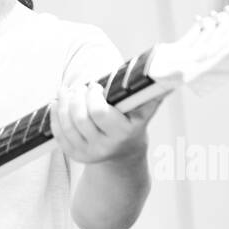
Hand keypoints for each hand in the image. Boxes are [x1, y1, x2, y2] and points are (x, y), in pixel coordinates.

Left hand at [48, 81, 166, 164]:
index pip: (99, 112)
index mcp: (124, 133)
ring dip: (63, 103)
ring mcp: (88, 153)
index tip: (94, 86)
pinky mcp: (75, 156)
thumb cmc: (133, 123)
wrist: (125, 155)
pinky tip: (58, 102)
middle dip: (76, 98)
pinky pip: (58, 134)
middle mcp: (105, 147)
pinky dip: (55, 115)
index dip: (92, 95)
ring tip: (66, 91)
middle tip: (79, 87)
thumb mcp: (144, 112)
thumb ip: (151, 94)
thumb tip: (172, 72)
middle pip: (80, 118)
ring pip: (67, 125)